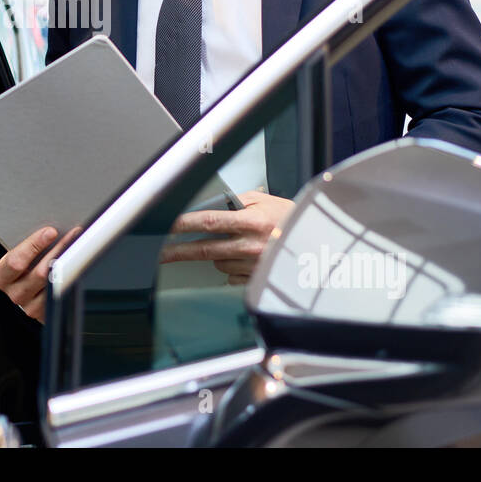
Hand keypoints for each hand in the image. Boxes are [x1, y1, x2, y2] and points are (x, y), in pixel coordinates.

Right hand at [0, 225, 82, 323]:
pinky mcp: (46, 314)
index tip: (51, 231)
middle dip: (59, 251)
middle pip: (40, 274)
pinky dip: (73, 277)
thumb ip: (28, 245)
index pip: (16, 261)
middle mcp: (15, 293)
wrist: (26, 288)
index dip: (34, 245)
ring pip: (55, 285)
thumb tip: (52, 228)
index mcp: (2, 276)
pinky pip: (63, 295)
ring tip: (81, 246)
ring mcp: (31, 307)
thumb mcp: (19, 254)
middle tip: (73, 235)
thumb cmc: (24, 265)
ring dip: (70, 264)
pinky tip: (79, 264)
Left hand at [159, 190, 293, 284]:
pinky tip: (244, 259)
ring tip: (234, 244)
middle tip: (161, 253)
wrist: (319, 245)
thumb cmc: (292, 220)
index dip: (184, 224)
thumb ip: (236, 201)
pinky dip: (232, 268)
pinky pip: (231, 277)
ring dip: (217, 254)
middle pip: (204, 249)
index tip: (168, 225)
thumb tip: (211, 205)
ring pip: (218, 263)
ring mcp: (253, 266)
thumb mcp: (265, 200)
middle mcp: (251, 245)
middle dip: (178, 251)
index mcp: (252, 222)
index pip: (209, 221)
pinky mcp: (256, 281)